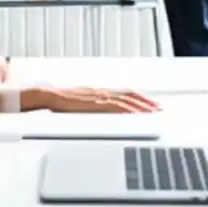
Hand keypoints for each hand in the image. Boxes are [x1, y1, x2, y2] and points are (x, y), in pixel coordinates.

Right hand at [35, 87, 161, 113]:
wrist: (49, 95)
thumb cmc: (61, 101)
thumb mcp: (81, 103)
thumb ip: (93, 106)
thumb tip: (102, 113)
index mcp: (100, 92)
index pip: (125, 93)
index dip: (140, 98)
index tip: (151, 103)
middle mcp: (102, 92)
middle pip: (130, 95)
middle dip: (146, 102)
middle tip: (159, 108)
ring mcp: (99, 96)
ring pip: (126, 100)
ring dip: (141, 106)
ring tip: (152, 112)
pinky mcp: (94, 103)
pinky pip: (115, 106)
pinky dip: (127, 110)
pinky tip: (134, 115)